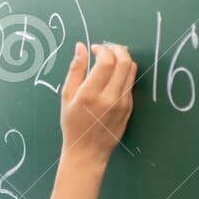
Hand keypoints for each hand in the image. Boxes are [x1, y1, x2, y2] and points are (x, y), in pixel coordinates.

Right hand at [59, 42, 136, 166]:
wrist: (88, 151)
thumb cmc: (73, 124)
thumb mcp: (67, 96)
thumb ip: (75, 70)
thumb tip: (81, 47)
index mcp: (90, 95)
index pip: (106, 61)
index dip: (102, 49)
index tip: (94, 49)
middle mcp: (109, 98)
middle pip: (124, 62)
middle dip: (116, 48)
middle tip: (107, 48)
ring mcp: (122, 104)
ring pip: (131, 70)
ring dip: (122, 58)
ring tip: (111, 60)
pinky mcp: (129, 108)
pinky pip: (130, 83)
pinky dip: (124, 73)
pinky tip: (113, 76)